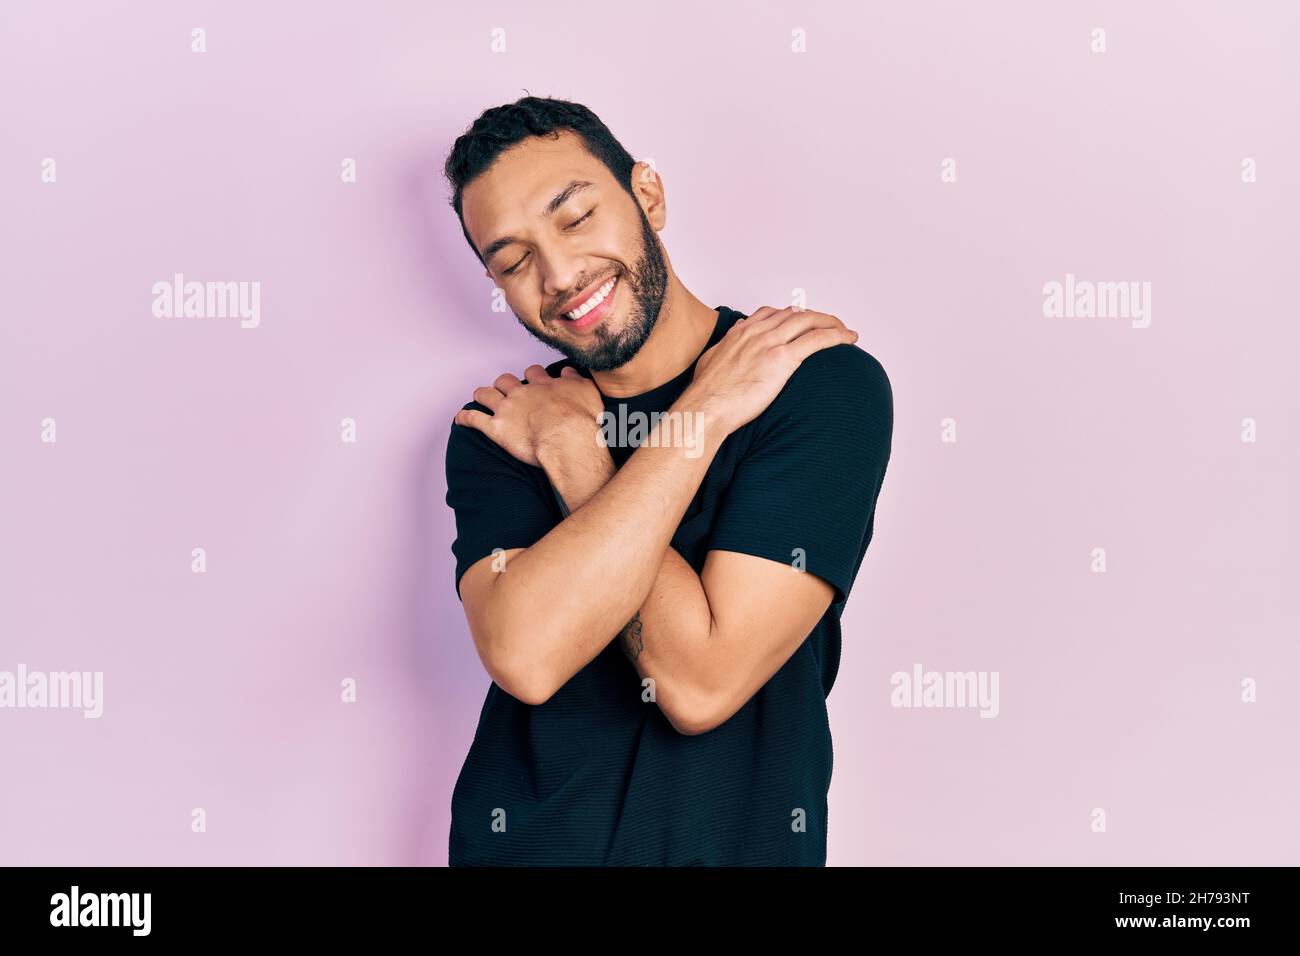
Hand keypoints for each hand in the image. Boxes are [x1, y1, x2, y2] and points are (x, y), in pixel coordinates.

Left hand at [454, 364, 603, 467]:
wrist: (568, 437)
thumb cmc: (581, 419)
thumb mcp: (587, 392)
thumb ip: (576, 380)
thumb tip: (569, 371)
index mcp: (543, 385)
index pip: (533, 373)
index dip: (531, 376)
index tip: (532, 380)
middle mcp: (522, 393)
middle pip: (505, 381)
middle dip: (503, 384)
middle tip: (504, 390)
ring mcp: (507, 410)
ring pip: (486, 395)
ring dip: (482, 395)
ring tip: (479, 397)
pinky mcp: (496, 428)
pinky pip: (474, 419)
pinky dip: (465, 418)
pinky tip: (460, 418)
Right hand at [683, 307, 856, 433]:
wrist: (706, 407)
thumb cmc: (707, 393)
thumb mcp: (711, 360)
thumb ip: (726, 346)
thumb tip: (733, 337)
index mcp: (741, 332)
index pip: (773, 313)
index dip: (792, 315)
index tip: (803, 322)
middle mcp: (757, 332)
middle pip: (795, 313)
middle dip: (817, 318)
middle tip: (830, 326)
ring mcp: (770, 343)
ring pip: (809, 320)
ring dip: (831, 323)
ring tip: (845, 332)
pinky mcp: (782, 359)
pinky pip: (817, 340)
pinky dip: (836, 336)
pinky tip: (848, 339)